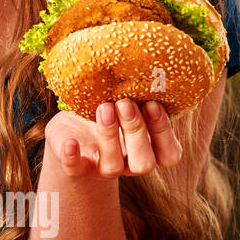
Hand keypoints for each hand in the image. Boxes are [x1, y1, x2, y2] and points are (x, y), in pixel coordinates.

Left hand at [42, 99, 182, 180]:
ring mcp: (102, 169)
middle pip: (144, 163)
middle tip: (125, 103)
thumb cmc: (106, 111)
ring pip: (113, 168)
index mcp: (148, 150)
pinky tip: (71, 142)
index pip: (169, 155)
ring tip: (103, 108)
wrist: (71, 129)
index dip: (164, 133)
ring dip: (109, 136)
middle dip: (137, 132)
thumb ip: (137, 98)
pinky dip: (72, 157)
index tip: (153, 104)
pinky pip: (75, 169)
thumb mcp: (122, 104)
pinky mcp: (77, 167)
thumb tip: (146, 70)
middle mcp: (128, 164)